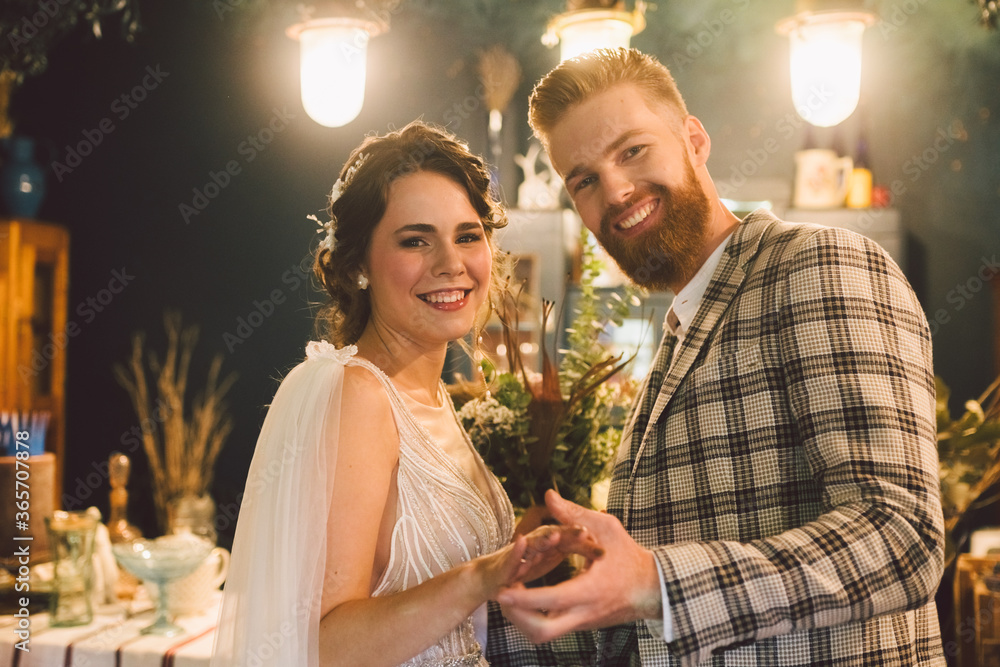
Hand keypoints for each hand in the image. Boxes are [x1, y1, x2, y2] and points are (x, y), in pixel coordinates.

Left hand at [496, 490, 662, 643]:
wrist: (652, 588)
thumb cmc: (629, 555)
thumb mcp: (605, 528)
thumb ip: (574, 514)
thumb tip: (548, 495)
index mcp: (590, 590)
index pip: (550, 600)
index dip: (523, 597)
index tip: (501, 590)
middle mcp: (583, 613)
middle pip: (541, 632)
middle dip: (515, 618)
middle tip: (501, 597)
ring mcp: (581, 623)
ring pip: (543, 634)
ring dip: (521, 619)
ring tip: (509, 595)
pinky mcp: (580, 625)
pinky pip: (551, 628)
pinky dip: (533, 617)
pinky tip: (524, 598)